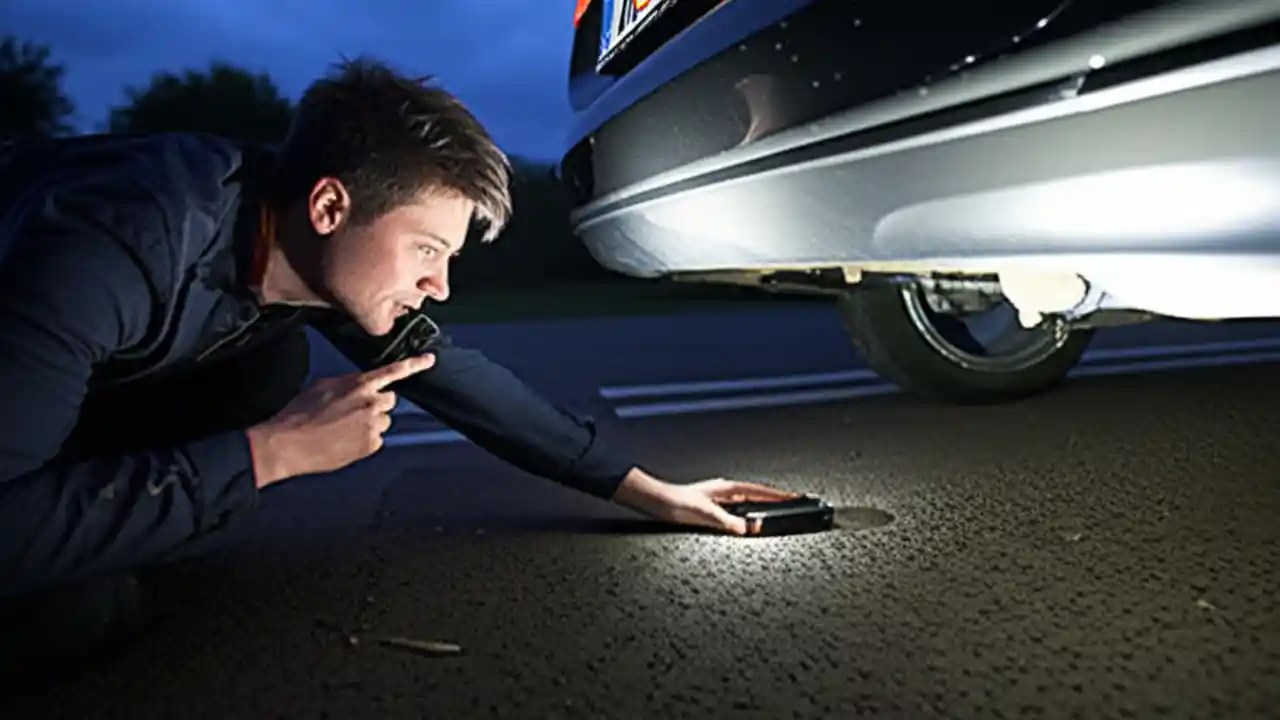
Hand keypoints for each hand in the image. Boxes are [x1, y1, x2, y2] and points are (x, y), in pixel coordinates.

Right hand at [246, 354, 435, 486]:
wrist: (288, 443)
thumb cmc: (299, 414)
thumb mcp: (322, 386)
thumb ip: (349, 383)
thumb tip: (360, 386)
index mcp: (359, 385)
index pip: (393, 372)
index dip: (414, 364)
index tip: (430, 359)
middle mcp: (371, 403)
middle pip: (390, 400)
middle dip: (377, 404)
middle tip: (354, 411)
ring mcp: (374, 425)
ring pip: (384, 421)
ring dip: (371, 422)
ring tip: (345, 428)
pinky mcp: (372, 445)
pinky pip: (377, 439)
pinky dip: (366, 440)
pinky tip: (345, 441)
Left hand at [612, 468, 801, 535]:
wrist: (656, 501)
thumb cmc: (675, 502)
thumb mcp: (704, 513)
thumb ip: (727, 521)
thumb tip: (747, 529)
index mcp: (726, 488)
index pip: (760, 491)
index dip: (779, 495)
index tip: (795, 497)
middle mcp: (724, 492)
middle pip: (756, 496)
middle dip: (775, 500)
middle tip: (792, 505)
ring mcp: (718, 500)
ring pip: (747, 505)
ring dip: (761, 509)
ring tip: (777, 514)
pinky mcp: (711, 510)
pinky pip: (736, 514)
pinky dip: (746, 519)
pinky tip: (747, 526)